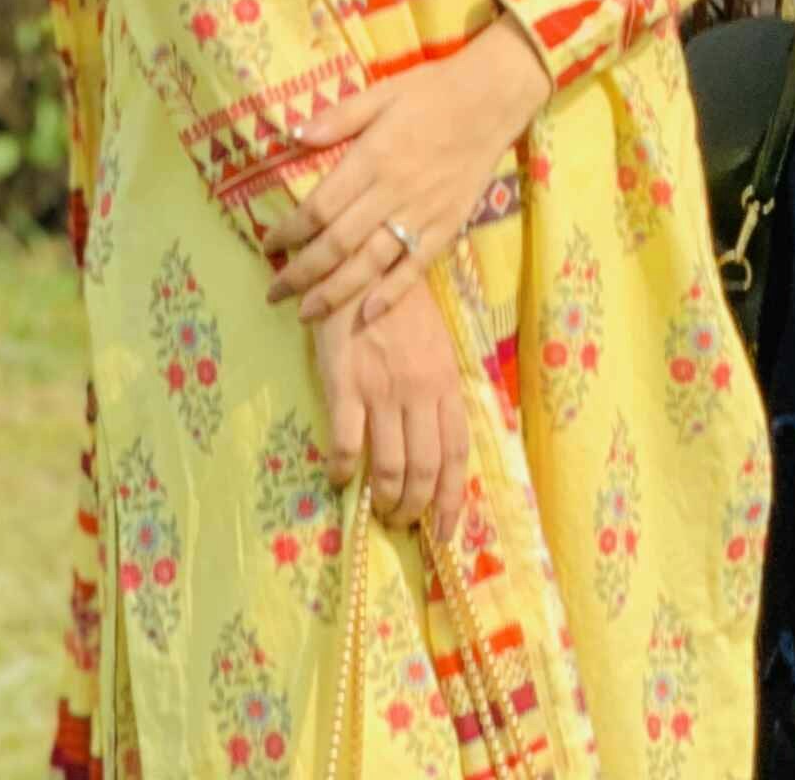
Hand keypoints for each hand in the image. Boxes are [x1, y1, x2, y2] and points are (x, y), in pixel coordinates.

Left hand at [272, 19, 552, 325]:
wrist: (493, 98)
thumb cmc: (432, 91)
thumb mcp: (381, 92)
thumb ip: (339, 117)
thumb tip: (293, 134)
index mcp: (372, 158)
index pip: (319, 207)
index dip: (289, 231)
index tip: (267, 246)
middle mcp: (393, 191)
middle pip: (338, 243)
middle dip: (301, 273)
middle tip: (274, 293)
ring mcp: (422, 213)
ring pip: (371, 262)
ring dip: (336, 291)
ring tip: (307, 313)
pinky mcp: (448, 226)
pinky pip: (416, 266)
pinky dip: (391, 292)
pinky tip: (366, 313)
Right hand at [316, 287, 468, 532]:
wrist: (361, 263)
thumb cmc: (399, 307)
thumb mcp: (435, 345)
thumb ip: (437, 391)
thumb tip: (436, 443)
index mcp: (445, 382)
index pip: (457, 453)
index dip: (451, 500)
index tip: (445, 532)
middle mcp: (419, 390)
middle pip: (424, 468)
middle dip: (414, 507)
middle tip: (401, 521)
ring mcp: (382, 389)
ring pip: (388, 466)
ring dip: (383, 498)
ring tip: (376, 510)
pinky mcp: (345, 383)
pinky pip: (345, 443)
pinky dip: (341, 470)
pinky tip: (338, 478)